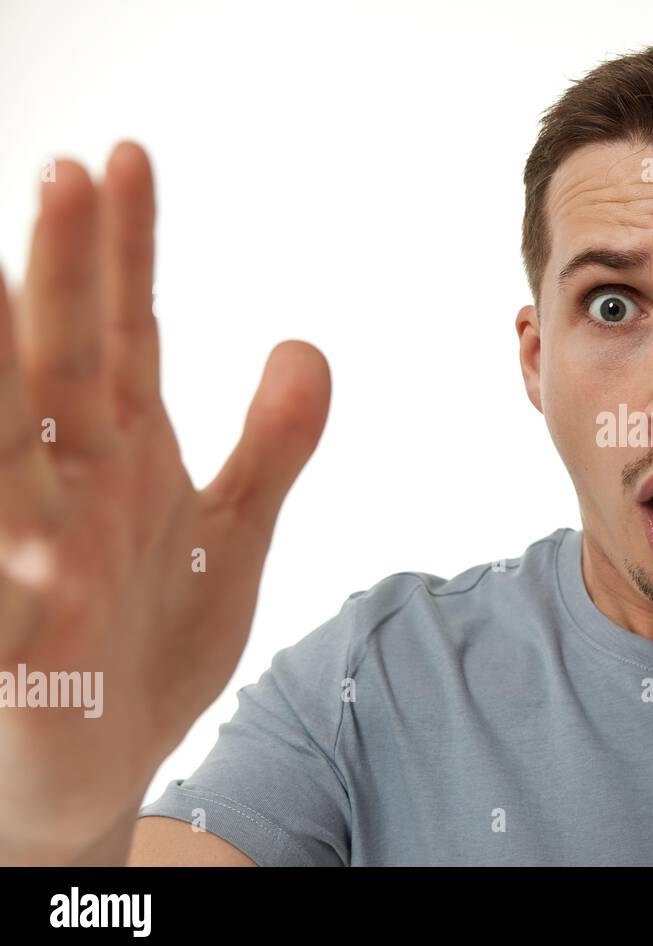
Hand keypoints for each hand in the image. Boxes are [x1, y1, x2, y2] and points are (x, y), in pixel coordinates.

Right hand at [0, 142, 329, 862]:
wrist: (105, 765)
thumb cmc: (148, 646)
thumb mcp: (230, 534)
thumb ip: (271, 446)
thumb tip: (306, 346)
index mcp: (121, 455)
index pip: (123, 332)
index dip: (126, 250)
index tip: (131, 159)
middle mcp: (68, 490)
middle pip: (67, 367)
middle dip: (69, 276)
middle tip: (73, 176)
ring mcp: (32, 560)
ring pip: (5, 456)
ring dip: (2, 378)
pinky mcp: (15, 647)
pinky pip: (1, 592)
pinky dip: (11, 557)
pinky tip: (28, 536)